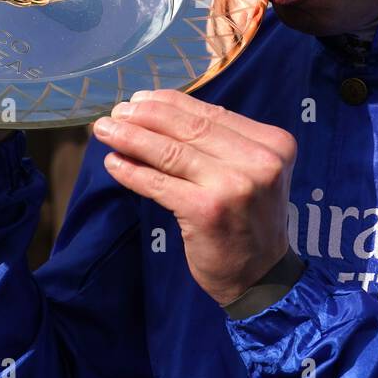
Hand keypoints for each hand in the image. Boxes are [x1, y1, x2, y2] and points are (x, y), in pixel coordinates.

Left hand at [92, 89, 295, 305]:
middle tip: (115, 113)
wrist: (263, 277)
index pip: (212, 113)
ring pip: (170, 152)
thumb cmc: (249, 221)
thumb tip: (158, 112)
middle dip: (145, 117)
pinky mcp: (206, 209)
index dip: (170, 103)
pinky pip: (158, 183)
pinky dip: (132, 171)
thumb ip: (219, 144)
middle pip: (189, 128)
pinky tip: (114, 164)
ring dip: (130, 138)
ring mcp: (234, 185)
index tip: (140, 99)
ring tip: (104, 131)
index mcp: (273, 144)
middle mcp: (259, 160)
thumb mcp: (250, 173)